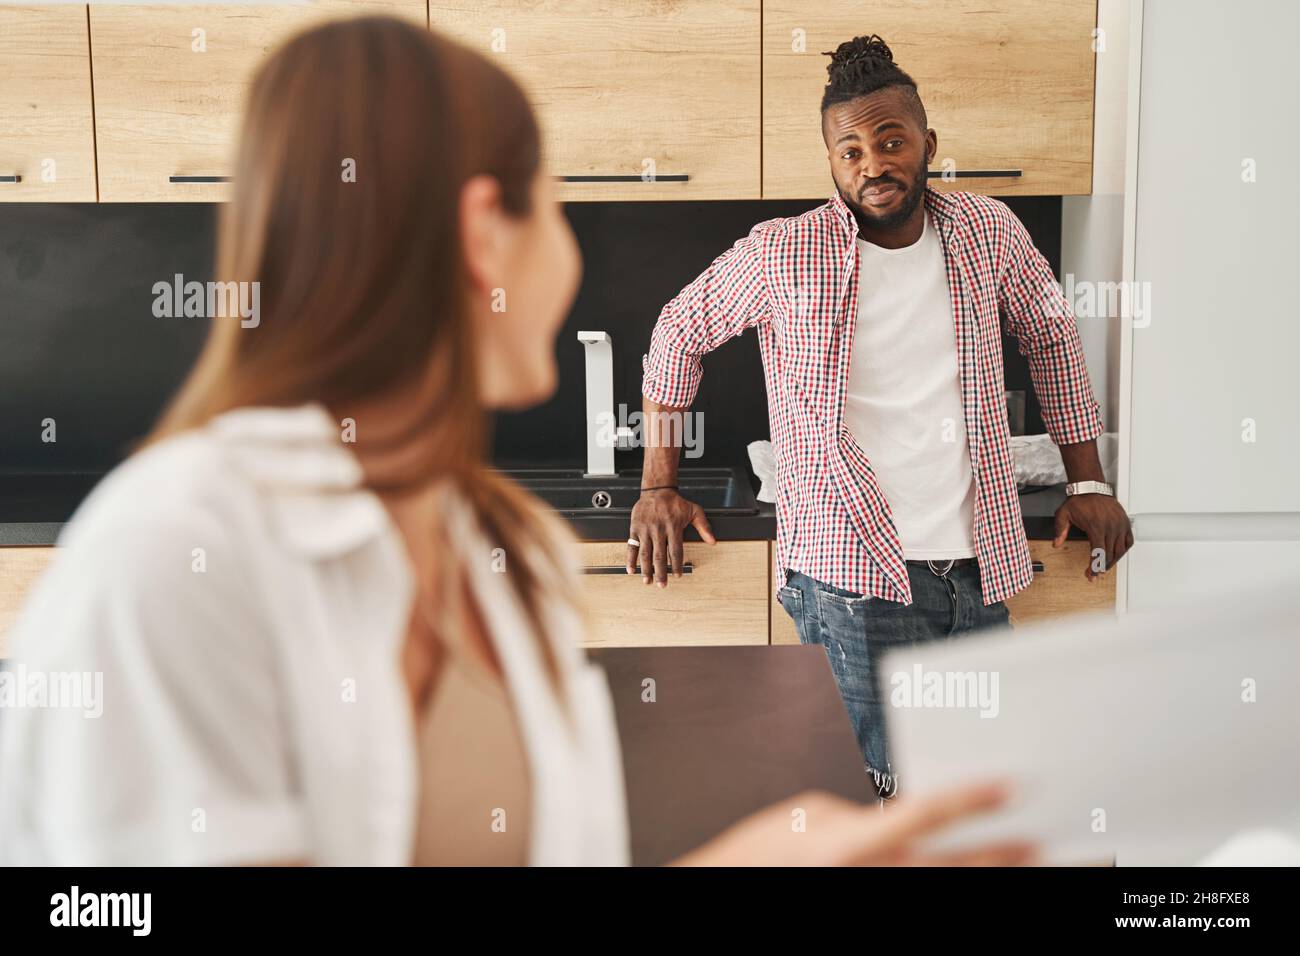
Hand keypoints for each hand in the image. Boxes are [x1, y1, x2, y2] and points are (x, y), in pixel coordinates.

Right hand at [627, 490, 715, 586]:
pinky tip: (631, 569)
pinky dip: (630, 559)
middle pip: (659, 556)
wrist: (657, 490)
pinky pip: (631, 546)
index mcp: (673, 527)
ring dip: (646, 569)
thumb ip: (704, 526)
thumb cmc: (675, 502)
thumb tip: (713, 541)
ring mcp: (645, 529)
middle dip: (660, 572)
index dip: (676, 564)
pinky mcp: (635, 528)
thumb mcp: (694, 511)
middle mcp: (658, 529)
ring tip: (647, 581)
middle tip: (662, 584)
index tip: (677, 575)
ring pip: (645, 553)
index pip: (675, 550)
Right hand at [672, 780, 1034, 865]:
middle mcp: (869, 879)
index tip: (1009, 785)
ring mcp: (874, 901)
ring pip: (944, 891)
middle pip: (951, 867)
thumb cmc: (761, 853)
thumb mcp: (808, 813)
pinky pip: (923, 900)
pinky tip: (975, 875)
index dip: (971, 798)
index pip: (923, 814)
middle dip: (1000, 853)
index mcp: (850, 845)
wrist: (727, 885)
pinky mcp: (871, 909)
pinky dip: (952, 887)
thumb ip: (864, 815)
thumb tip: (904, 820)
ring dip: (985, 875)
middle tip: (1040, 838)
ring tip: (1019, 862)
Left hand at [1053, 494, 1132, 579]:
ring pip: (1120, 550)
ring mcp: (1119, 525)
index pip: (1098, 552)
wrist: (1091, 487)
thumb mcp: (1064, 514)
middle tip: (1095, 574)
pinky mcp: (1125, 522)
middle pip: (1109, 554)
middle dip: (1101, 567)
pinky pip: (1129, 541)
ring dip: (1112, 561)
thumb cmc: (1079, 500)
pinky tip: (1117, 555)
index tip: (1091, 574)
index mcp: (1096, 526)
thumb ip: (1059, 530)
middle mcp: (1110, 526)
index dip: (1095, 566)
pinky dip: (1123, 551)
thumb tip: (1056, 544)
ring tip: (1104, 567)